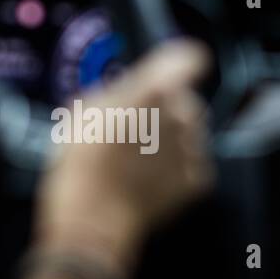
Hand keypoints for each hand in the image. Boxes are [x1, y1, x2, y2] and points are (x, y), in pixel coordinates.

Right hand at [33, 39, 213, 273]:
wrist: (93, 221)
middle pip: (185, 101)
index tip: (168, 73)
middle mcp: (180, 115)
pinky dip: (177, 172)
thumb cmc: (81, 166)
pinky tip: (149, 181)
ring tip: (138, 162)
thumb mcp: (82, 113)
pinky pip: (193, 165)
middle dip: (166, 111)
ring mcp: (193, 149)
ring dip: (172, 142)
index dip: (179, 64)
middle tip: (134, 132)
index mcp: (153, 90)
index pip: (189, 58)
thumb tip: (123, 94)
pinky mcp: (198, 179)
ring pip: (191, 134)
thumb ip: (114, 94)